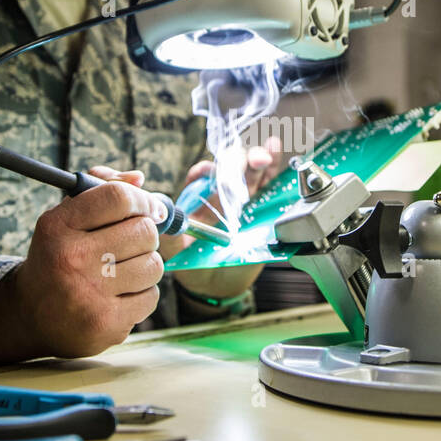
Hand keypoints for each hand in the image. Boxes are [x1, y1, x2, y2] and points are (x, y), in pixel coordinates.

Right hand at [0, 166, 164, 361]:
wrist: (30, 316)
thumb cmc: (57, 258)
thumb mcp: (65, 220)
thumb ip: (100, 191)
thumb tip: (139, 179)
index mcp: (58, 227)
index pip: (117, 197)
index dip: (143, 199)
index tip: (149, 207)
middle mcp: (72, 259)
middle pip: (144, 231)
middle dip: (145, 234)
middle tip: (131, 243)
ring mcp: (90, 294)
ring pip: (153, 265)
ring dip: (146, 266)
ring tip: (123, 271)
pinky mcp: (106, 324)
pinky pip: (151, 297)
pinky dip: (142, 294)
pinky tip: (119, 296)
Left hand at [167, 138, 280, 300]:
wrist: (216, 285)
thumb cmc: (192, 264)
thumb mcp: (175, 249)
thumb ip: (169, 231)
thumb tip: (163, 213)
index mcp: (198, 198)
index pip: (202, 175)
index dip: (208, 170)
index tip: (213, 172)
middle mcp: (220, 194)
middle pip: (230, 168)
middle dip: (239, 161)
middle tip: (250, 162)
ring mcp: (243, 200)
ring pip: (251, 172)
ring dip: (259, 159)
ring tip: (267, 156)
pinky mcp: (262, 211)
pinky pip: (269, 187)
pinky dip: (275, 171)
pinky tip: (277, 155)